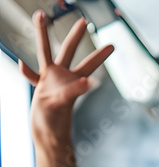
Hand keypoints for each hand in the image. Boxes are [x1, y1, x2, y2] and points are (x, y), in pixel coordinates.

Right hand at [20, 12, 113, 133]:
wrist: (46, 135)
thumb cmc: (55, 123)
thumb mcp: (65, 103)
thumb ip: (74, 90)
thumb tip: (89, 81)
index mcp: (72, 80)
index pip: (89, 64)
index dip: (100, 56)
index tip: (112, 46)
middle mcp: (62, 77)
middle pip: (68, 49)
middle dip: (75, 35)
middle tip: (84, 20)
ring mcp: (51, 81)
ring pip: (46, 53)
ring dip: (42, 35)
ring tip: (40, 15)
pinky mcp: (40, 88)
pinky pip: (33, 75)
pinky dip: (27, 71)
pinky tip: (21, 64)